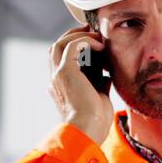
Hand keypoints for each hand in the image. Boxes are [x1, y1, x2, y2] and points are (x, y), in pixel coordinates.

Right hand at [48, 26, 113, 144]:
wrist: (88, 131)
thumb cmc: (95, 121)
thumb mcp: (98, 97)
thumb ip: (98, 84)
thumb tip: (106, 74)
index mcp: (61, 86)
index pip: (62, 59)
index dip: (77, 47)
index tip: (96, 42)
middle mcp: (55, 79)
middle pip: (56, 47)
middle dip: (74, 36)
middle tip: (93, 32)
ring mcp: (58, 75)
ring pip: (59, 43)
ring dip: (79, 36)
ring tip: (97, 37)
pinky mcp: (65, 71)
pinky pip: (72, 46)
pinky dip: (86, 41)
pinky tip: (100, 46)